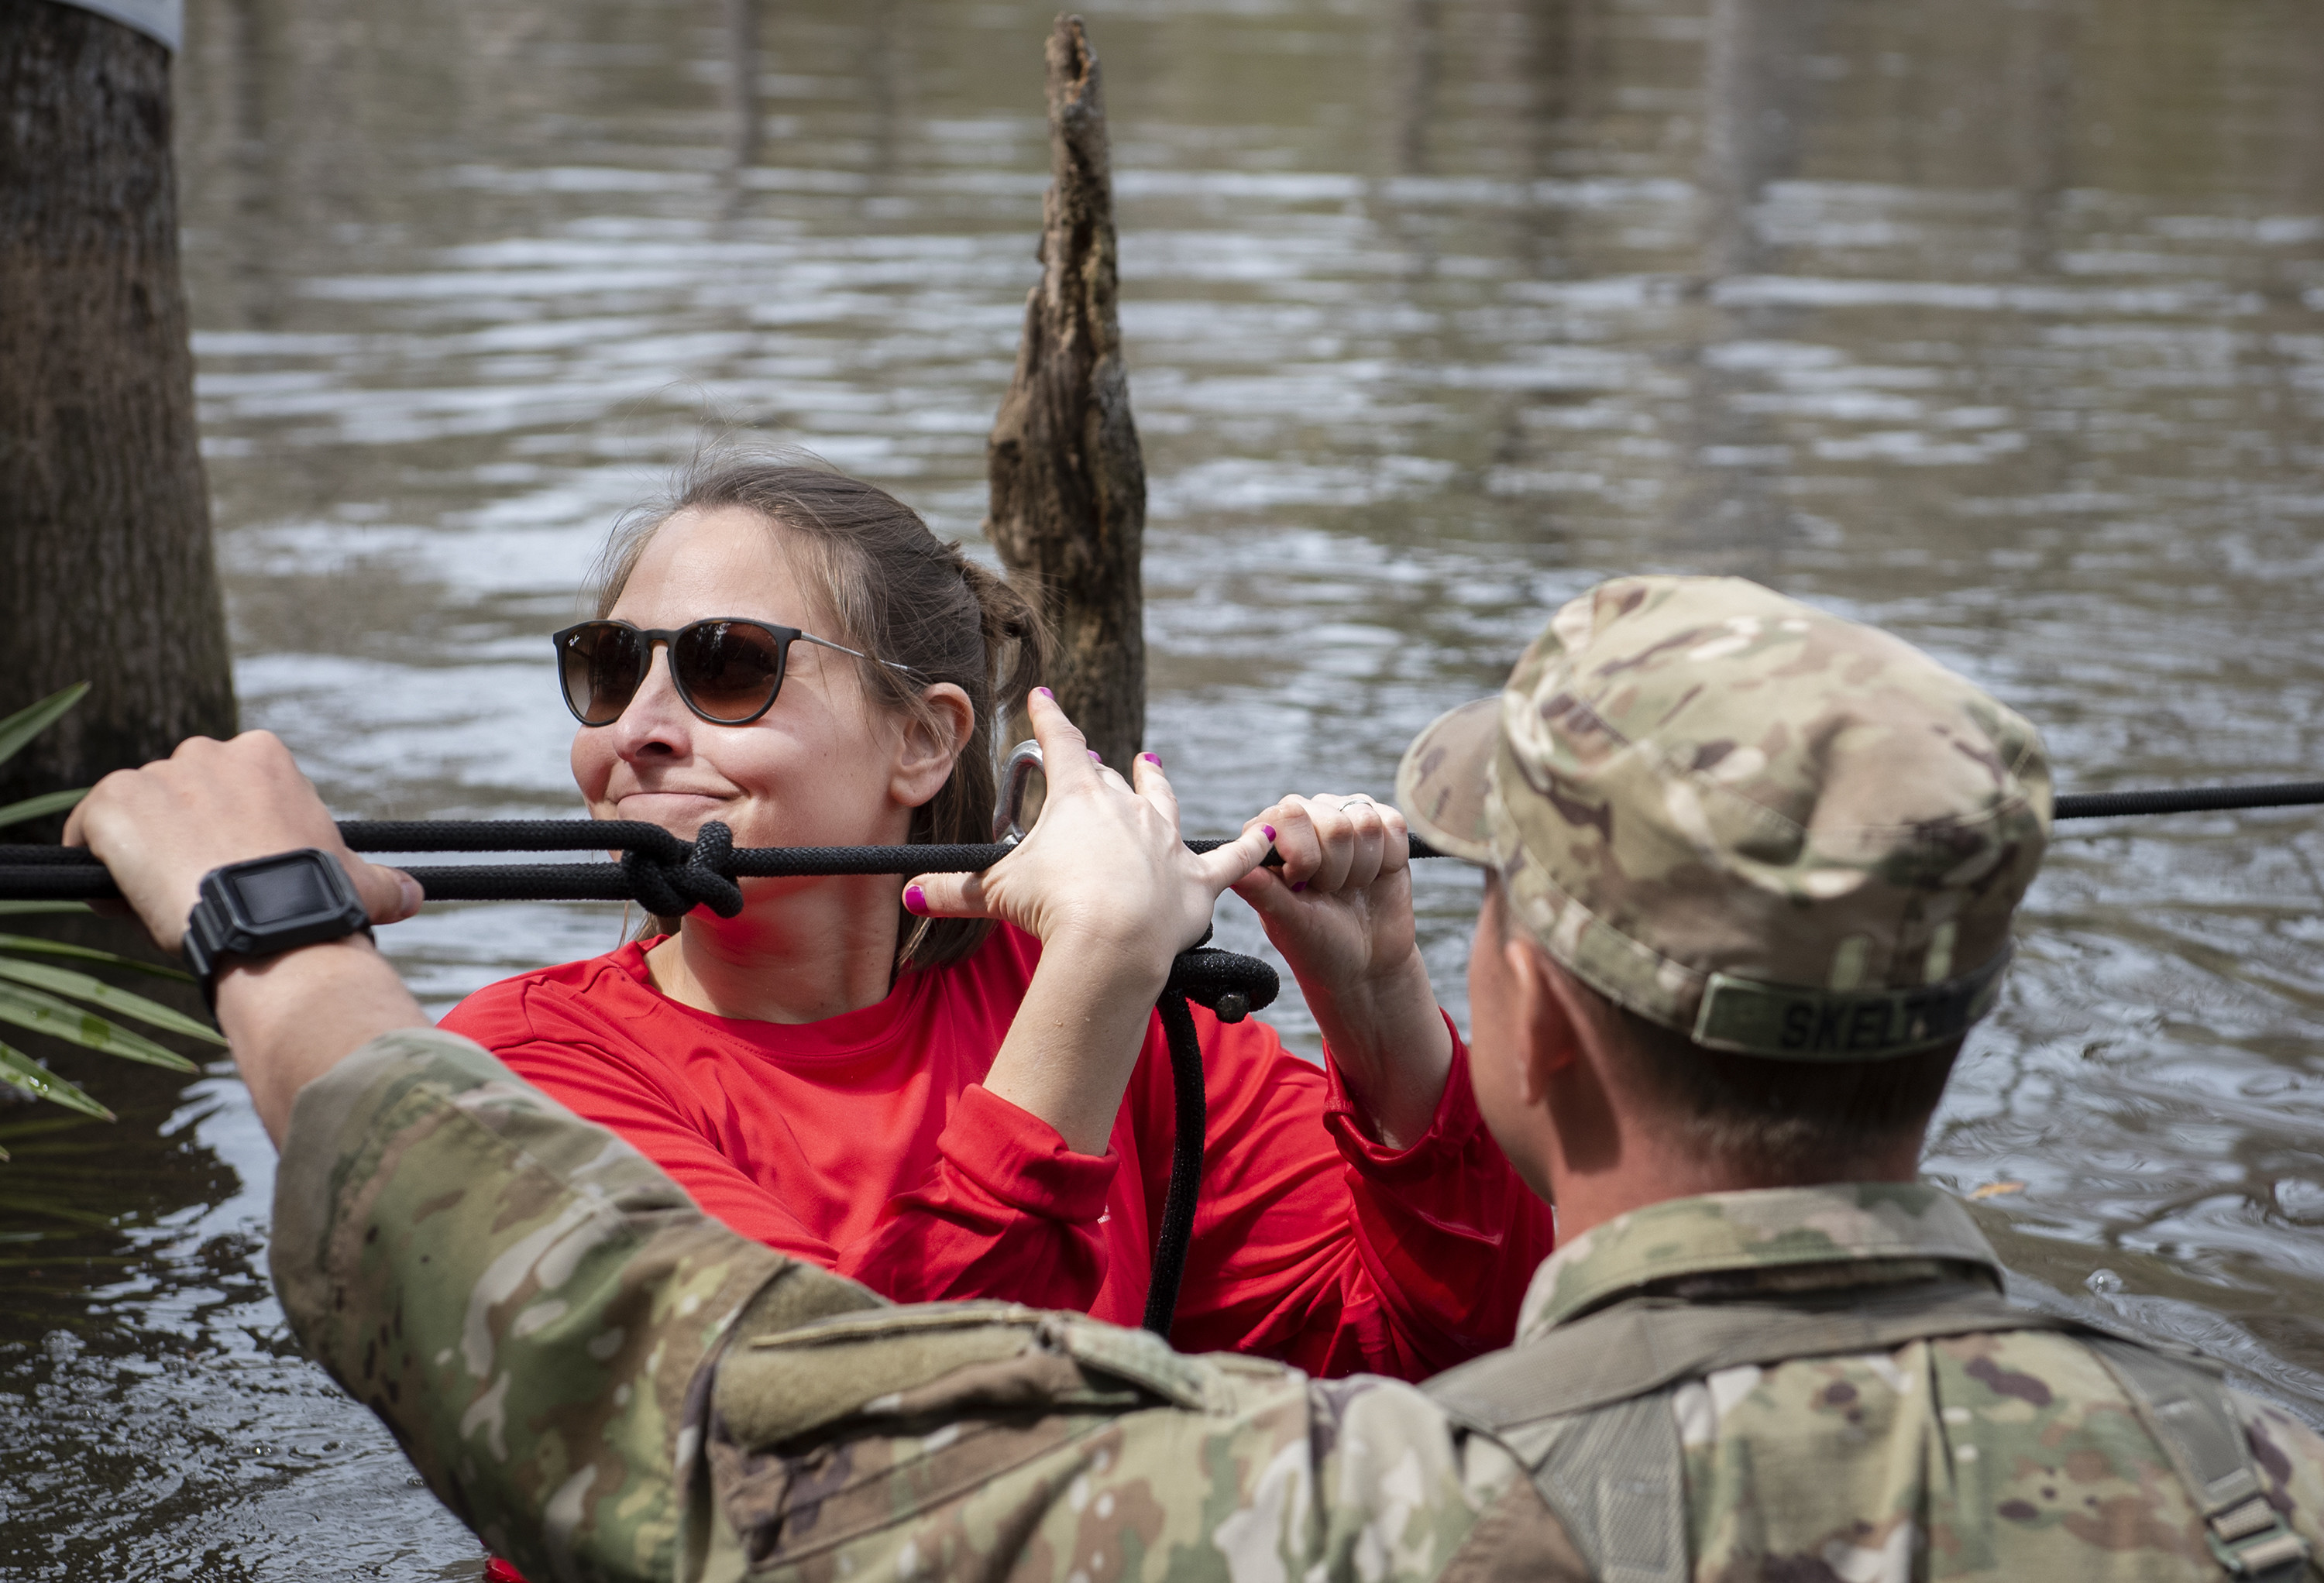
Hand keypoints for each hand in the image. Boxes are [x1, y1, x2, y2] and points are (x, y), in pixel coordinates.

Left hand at [62, 731, 429, 1147]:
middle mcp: (207, 751)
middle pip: (177, 794)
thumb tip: (417, 895)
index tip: (236, 869)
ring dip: (141, 853)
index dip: (227, 831)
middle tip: (203, 889)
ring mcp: (156, 774)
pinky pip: (87, 833)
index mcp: (265, 757)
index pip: (226, 786)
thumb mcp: (359, 884)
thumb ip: (384, 882)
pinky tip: (124, 897)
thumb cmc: (317, 900)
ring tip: (168, 902)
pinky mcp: (111, 803)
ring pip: (133, 815)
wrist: (267, 923)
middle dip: (182, 836)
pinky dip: (97, 864)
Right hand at [904, 691, 1270, 984]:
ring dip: (1157, 785)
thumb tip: (912, 895)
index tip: (1045, 699)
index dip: (1051, 720)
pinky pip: (1234, 858)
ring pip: (1164, 803)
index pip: (1063, 745)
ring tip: (1153, 766)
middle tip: (1093, 767)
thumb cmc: (1052, 909)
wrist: (1111, 940)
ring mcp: (1167, 842)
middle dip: (1099, 773)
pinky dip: (1253, 847)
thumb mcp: (996, 893)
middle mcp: (1128, 809)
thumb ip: (955, 890)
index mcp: (1079, 799)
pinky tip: (1270, 833)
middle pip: (1111, 781)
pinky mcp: (1199, 881)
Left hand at [1231, 792, 1451, 1147]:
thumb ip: (1263, 887)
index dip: (1295, 847)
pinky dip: (1387, 856)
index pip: (1282, 812)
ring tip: (1351, 897)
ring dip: (1359, 866)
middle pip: (1324, 810)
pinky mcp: (1388, 835)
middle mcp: (1308, 826)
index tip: (1298, 885)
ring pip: (1359, 816)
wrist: (1373, 979)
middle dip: (1329, 864)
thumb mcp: (1286, 925)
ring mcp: (1349, 827)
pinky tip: (1377, 882)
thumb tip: (1234, 859)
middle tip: (1328, 898)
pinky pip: (1390, 821)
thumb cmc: (1320, 958)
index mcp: (1272, 843)